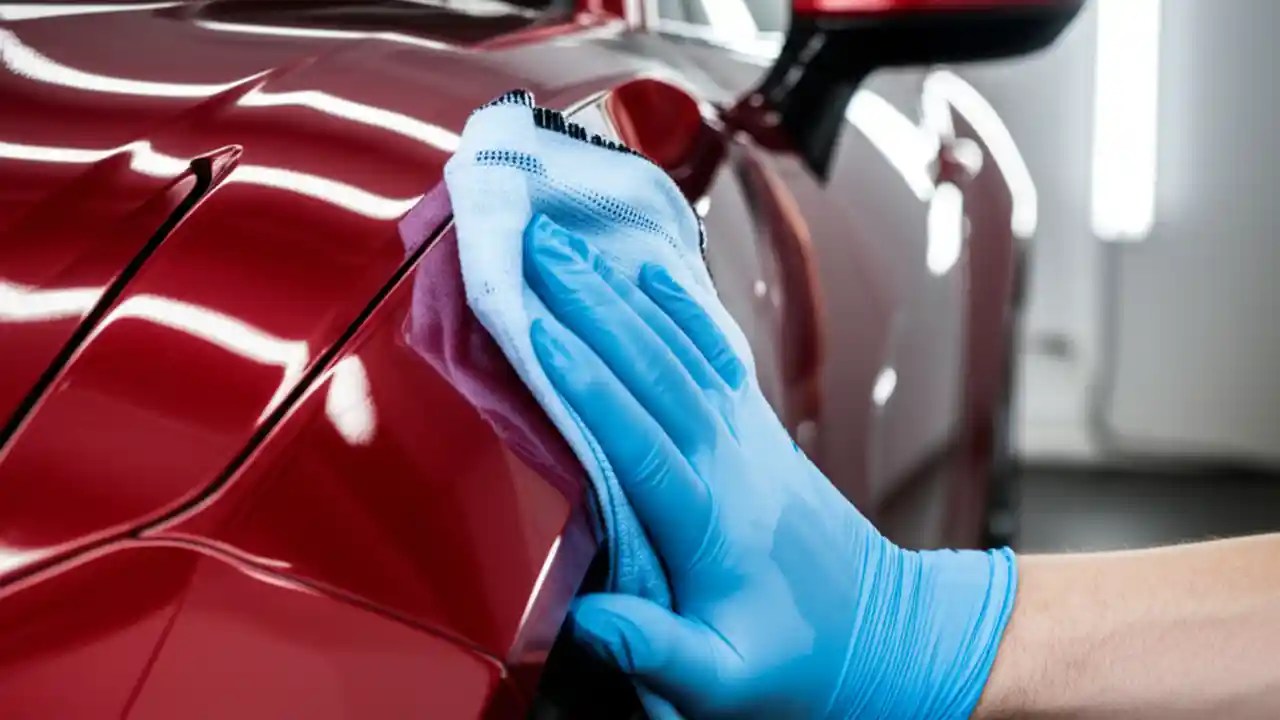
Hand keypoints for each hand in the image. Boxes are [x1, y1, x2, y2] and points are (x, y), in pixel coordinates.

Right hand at [524, 214, 1016, 718]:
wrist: (886, 632)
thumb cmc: (799, 660)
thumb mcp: (725, 680)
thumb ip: (655, 649)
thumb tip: (583, 618)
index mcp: (708, 515)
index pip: (633, 431)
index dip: (579, 378)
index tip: (530, 328)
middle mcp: (728, 456)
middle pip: (649, 363)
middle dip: (585, 300)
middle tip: (529, 244)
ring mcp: (745, 432)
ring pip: (674, 345)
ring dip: (616, 291)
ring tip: (563, 244)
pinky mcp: (755, 426)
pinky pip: (714, 351)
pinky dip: (682, 305)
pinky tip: (651, 270)